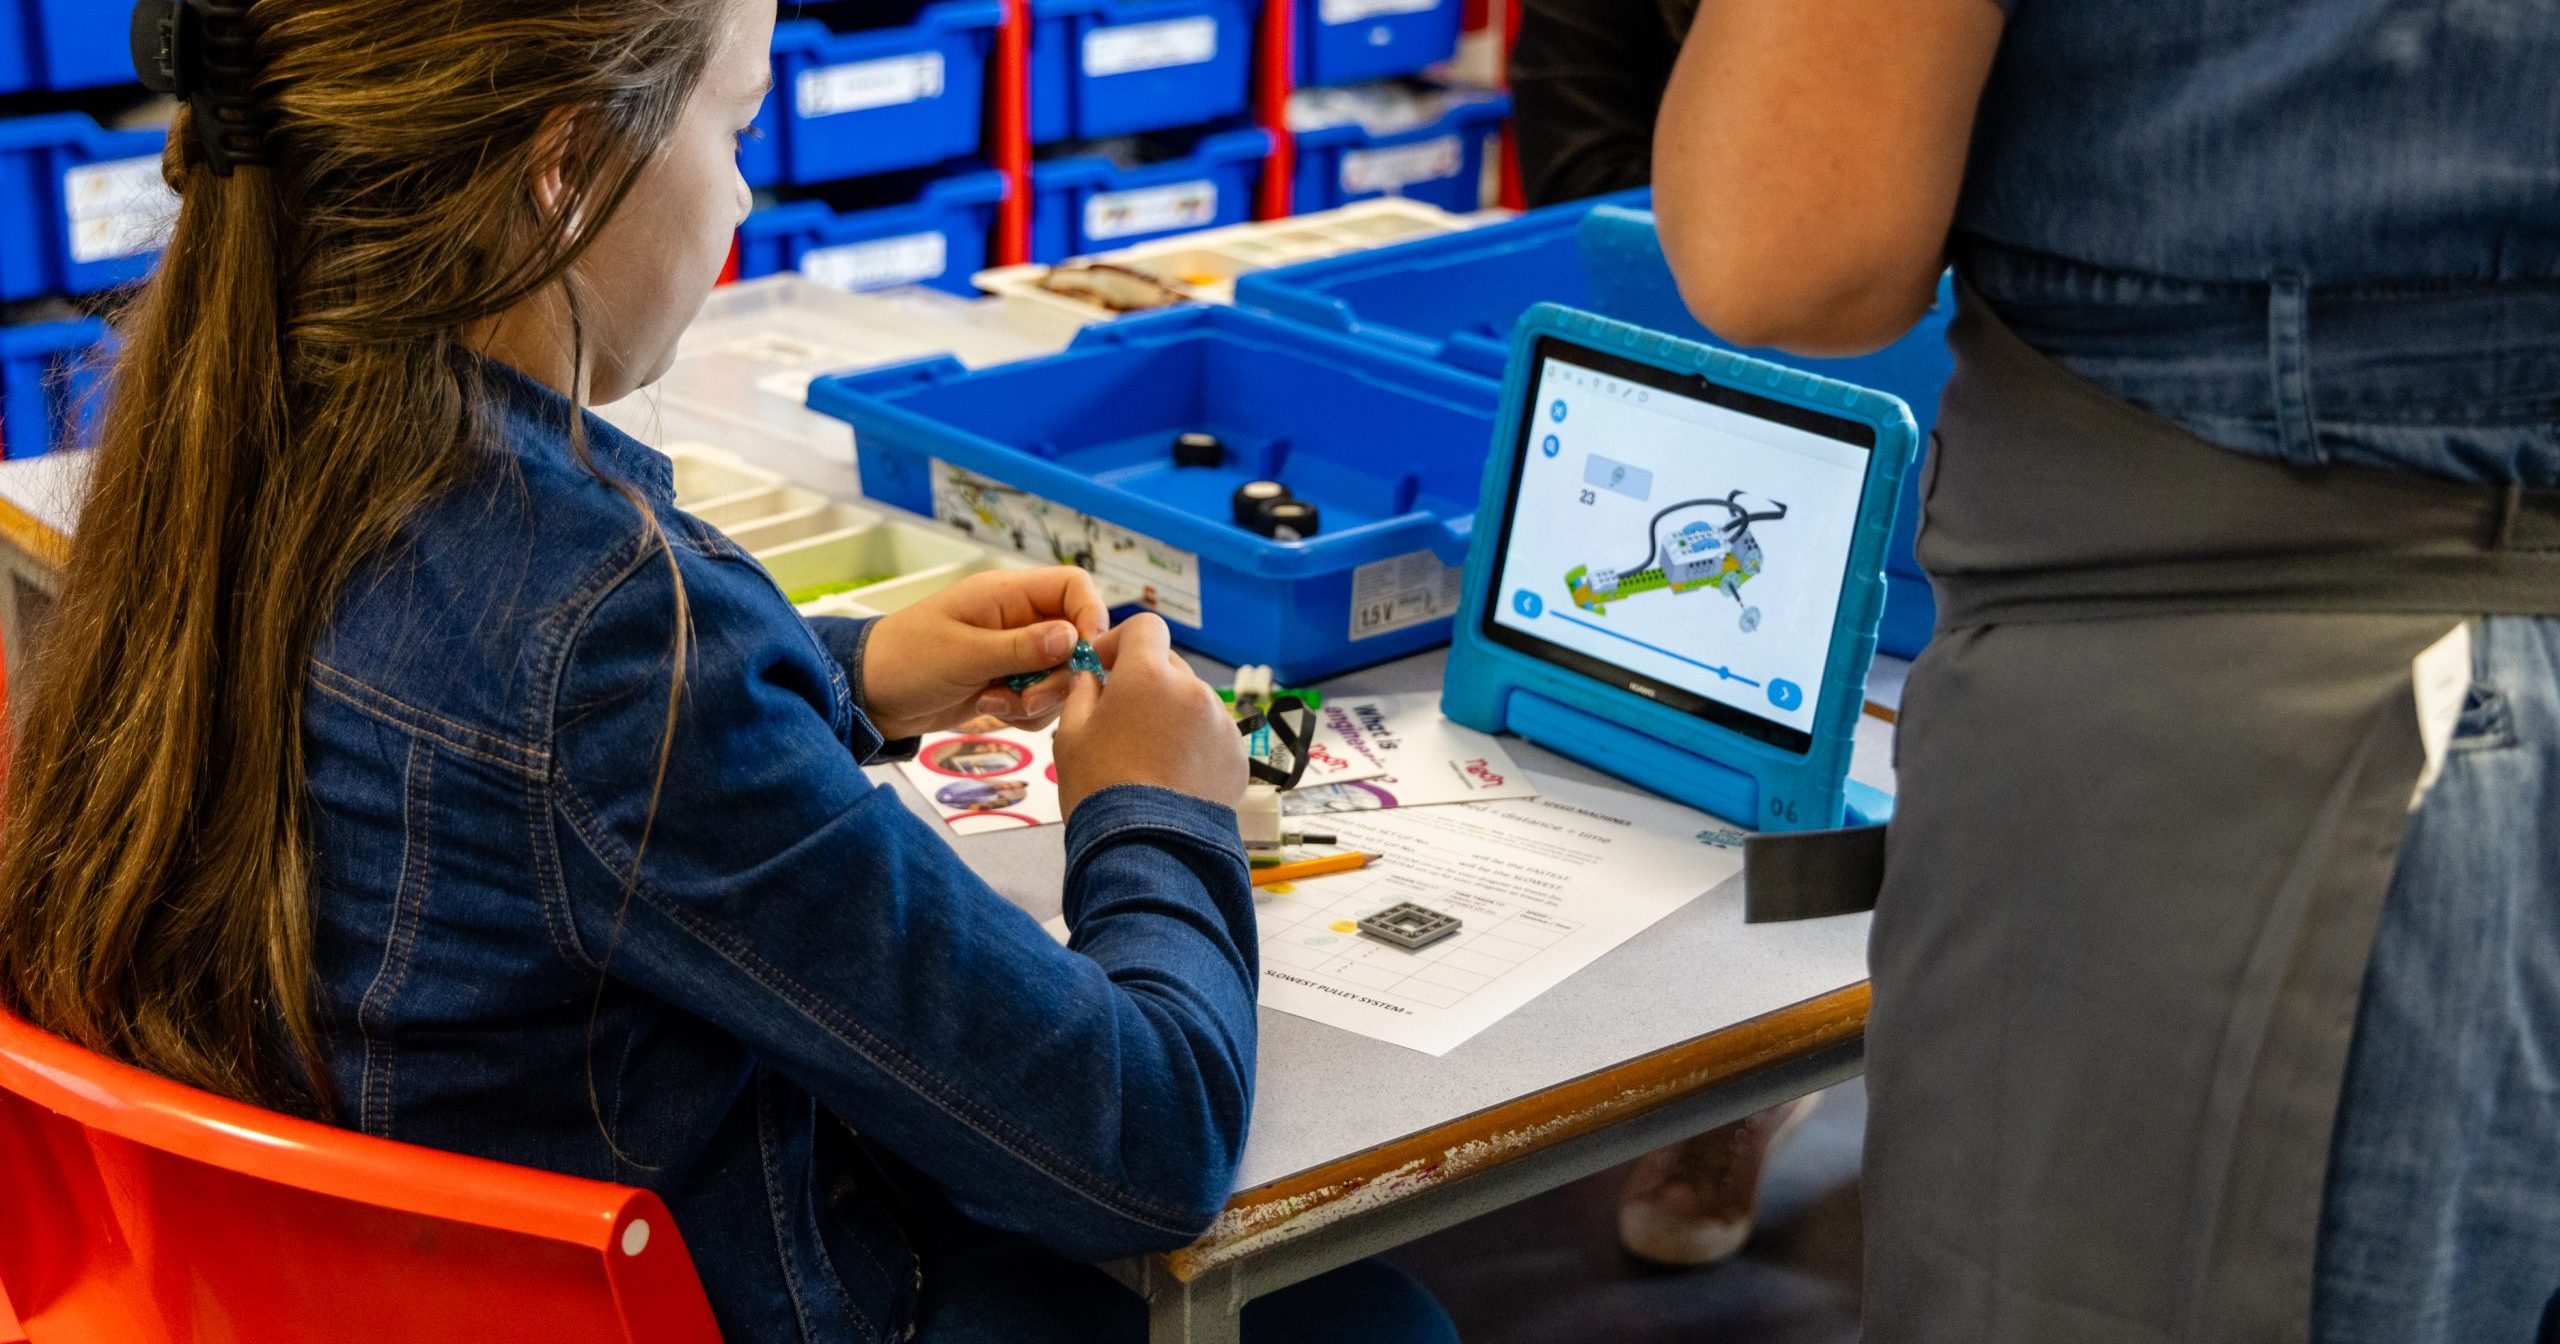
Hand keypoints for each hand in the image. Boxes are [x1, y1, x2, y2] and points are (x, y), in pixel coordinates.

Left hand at [857, 567, 1108, 739]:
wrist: (868, 697)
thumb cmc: (906, 661)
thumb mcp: (963, 653)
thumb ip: (1021, 648)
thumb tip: (1073, 637)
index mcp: (1007, 595)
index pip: (1074, 586)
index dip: (1090, 616)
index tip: (1084, 655)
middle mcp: (1017, 620)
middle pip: (1074, 638)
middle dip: (1060, 675)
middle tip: (1030, 699)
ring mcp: (1013, 653)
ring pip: (1060, 674)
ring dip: (1040, 699)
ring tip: (996, 706)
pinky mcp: (1006, 683)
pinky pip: (1040, 699)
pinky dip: (1025, 713)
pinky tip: (989, 711)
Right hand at [1053, 614, 1247, 816]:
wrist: (1146, 849)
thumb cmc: (1099, 789)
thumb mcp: (1070, 735)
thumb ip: (1081, 693)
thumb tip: (1091, 677)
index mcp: (1148, 674)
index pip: (1144, 627)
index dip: (1121, 642)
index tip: (1105, 666)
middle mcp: (1192, 689)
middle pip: (1169, 665)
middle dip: (1146, 682)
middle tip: (1123, 718)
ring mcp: (1220, 723)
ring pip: (1192, 702)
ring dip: (1173, 715)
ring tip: (1150, 756)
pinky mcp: (1238, 756)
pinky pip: (1212, 736)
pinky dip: (1195, 745)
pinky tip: (1174, 776)